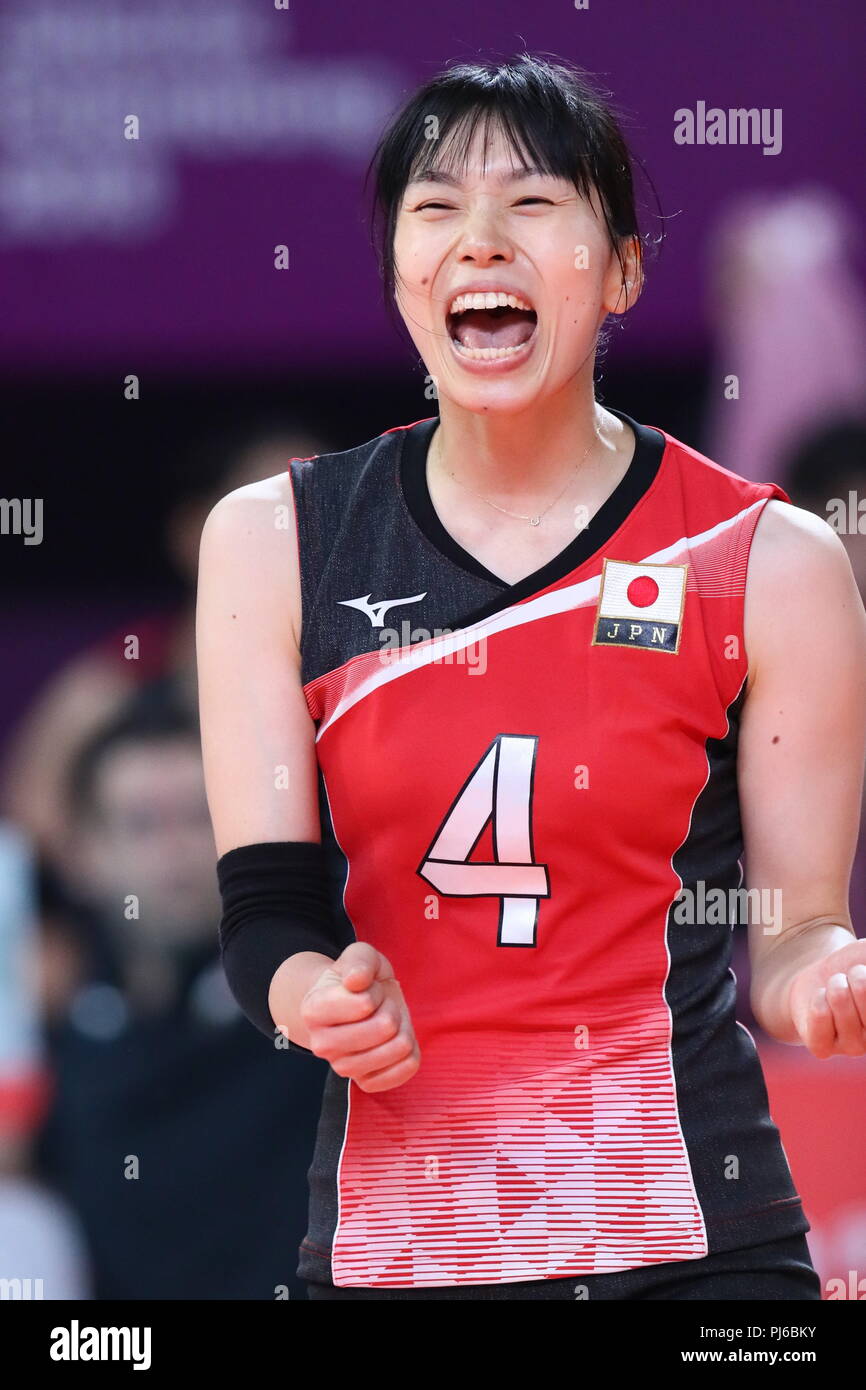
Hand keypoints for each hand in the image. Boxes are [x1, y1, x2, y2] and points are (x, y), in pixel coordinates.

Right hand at [300, 941, 420, 1091]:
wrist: (353, 1004)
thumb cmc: (357, 978)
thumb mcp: (359, 956)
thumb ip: (359, 961)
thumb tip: (355, 981)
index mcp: (313, 1010)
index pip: (365, 1004)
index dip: (375, 991)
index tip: (367, 990)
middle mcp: (321, 1045)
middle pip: (385, 1027)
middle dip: (390, 1008)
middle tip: (379, 1006)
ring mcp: (342, 1068)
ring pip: (400, 1048)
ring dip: (402, 1028)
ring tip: (384, 1020)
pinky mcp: (365, 1082)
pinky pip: (406, 1068)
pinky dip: (410, 1052)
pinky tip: (393, 1042)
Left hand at [787, 938, 865, 1058]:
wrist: (821, 979)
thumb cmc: (855, 966)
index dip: (864, 974)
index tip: (862, 972)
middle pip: (862, 988)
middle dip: (852, 976)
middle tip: (848, 983)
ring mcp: (853, 1047)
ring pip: (839, 999)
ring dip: (833, 986)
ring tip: (834, 991)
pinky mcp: (823, 1049)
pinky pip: (819, 1014)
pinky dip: (817, 999)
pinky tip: (821, 1003)